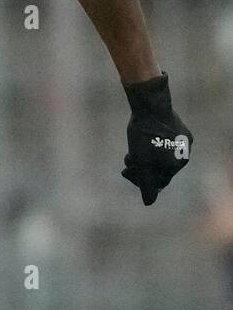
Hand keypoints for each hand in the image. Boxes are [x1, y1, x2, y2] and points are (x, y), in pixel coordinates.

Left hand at [120, 73, 192, 205]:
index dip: (140, 180)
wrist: (152, 106)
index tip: (125, 172)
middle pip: (159, 169)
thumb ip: (146, 183)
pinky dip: (153, 144)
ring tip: (132, 150)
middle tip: (127, 160)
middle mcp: (183, 156)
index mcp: (175, 166)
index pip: (157, 182)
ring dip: (146, 156)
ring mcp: (184, 143)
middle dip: (141, 168)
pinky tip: (142, 139)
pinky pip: (165, 143)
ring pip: (162, 156)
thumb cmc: (144, 135)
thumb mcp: (141, 161)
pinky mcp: (181, 130)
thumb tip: (149, 203)